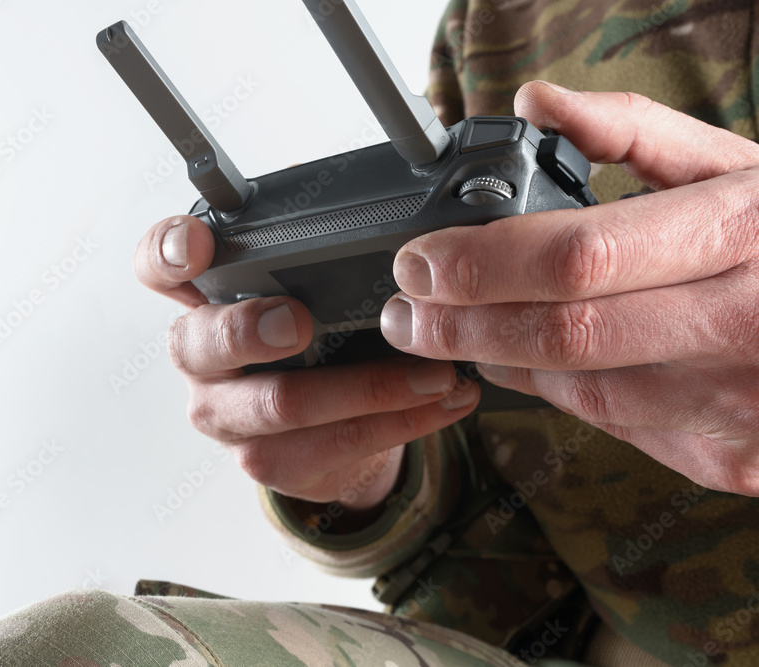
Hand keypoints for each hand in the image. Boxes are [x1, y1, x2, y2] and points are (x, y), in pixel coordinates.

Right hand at [134, 215, 479, 509]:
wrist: (319, 430)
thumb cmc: (312, 345)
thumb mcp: (307, 294)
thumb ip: (314, 260)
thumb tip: (389, 222)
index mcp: (202, 299)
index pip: (160, 266)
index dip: (168, 252)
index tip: (199, 244)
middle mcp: (200, 357)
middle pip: (205, 342)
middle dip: (253, 329)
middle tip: (304, 323)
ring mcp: (225, 414)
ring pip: (282, 402)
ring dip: (370, 388)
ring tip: (434, 374)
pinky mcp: (263, 461)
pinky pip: (332, 443)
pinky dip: (398, 423)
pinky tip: (438, 406)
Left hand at [380, 81, 758, 495]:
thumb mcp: (739, 163)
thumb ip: (634, 129)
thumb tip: (536, 103)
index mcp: (740, 234)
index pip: (578, 257)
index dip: (481, 265)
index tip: (420, 262)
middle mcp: (742, 326)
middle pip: (564, 337)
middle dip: (461, 328)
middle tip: (408, 315)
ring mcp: (739, 404)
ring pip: (579, 391)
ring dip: (498, 362)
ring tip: (454, 334)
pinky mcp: (730, 455)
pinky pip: (612, 427)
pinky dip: (554, 393)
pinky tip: (526, 364)